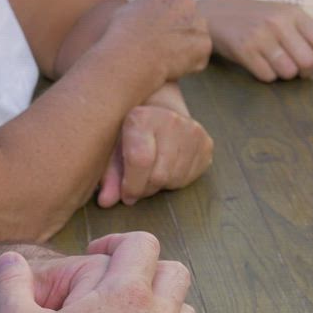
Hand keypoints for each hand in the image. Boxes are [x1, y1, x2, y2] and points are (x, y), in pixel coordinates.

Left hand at [97, 83, 213, 207]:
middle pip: (159, 175)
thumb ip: (110, 175)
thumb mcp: (113, 149)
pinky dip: (176, 180)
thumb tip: (106, 202)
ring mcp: (192, 132)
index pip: (140, 161)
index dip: (132, 185)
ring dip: (160, 185)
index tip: (126, 195)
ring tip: (151, 174)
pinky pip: (191, 177)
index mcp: (142, 118)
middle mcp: (171, 121)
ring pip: (175, 179)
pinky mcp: (206, 143)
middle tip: (138, 187)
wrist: (159, 111)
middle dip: (145, 188)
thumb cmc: (131, 133)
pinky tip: (167, 169)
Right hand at [101, 0, 211, 82]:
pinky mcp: (204, 43)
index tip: (156, 32)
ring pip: (196, 36)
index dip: (165, 20)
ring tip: (167, 57)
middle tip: (164, 47)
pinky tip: (173, 66)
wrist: (131, 56)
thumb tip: (147, 9)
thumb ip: (144, 6)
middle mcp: (186, 2)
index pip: (173, 3)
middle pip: (188, 18)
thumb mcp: (127, 10)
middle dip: (180, 31)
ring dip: (187, 47)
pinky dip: (190, 65)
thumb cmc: (122, 36)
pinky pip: (200, 56)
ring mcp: (198, 22)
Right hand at [200, 0, 312, 81]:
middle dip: (305, 72)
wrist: (215, 14)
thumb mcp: (285, 18)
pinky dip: (266, 76)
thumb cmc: (257, 19)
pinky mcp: (244, 49)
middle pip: (307, 61)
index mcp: (293, 13)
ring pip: (288, 72)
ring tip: (275, 63)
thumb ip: (311, 34)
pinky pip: (267, 76)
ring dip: (284, 74)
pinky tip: (259, 64)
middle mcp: (278, 22)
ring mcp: (260, 35)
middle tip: (297, 70)